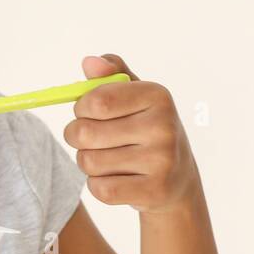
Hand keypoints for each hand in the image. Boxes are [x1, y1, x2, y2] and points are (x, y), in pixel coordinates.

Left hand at [64, 53, 199, 213]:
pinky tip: (116, 179)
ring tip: (106, 158)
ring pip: (89, 162)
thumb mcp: (135, 96)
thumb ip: (111, 74)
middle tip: (89, 139)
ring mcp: (162, 161)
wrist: (178, 180)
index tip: (88, 111)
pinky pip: (100, 189)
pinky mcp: (155, 191)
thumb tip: (89, 63)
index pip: (96, 101)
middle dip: (76, 137)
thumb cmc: (147, 130)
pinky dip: (98, 185)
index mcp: (157, 96)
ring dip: (87, 162)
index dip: (81, 108)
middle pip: (85, 133)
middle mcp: (164, 126)